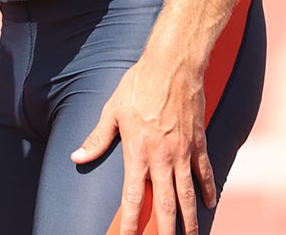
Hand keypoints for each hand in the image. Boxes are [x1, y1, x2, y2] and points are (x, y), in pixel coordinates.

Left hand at [70, 54, 216, 234]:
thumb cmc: (136, 86)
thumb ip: (96, 139)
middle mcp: (162, 158)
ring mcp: (184, 152)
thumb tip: (76, 158)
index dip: (131, 221)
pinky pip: (205, 172)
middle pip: (167, 204)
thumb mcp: (110, 112)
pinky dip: (207, 189)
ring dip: (190, 219)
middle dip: (166, 230)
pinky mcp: (199, 143)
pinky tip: (209, 204)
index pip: (133, 197)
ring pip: (188, 194)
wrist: (172, 67)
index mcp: (137, 153)